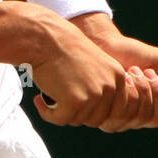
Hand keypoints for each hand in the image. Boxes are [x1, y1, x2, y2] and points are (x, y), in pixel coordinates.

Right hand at [24, 6, 140, 128]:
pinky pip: (60, 119)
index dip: (93, 109)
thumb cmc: (63, 49)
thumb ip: (101, 86)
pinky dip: (48, 113)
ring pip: (78, 120)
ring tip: (50, 97)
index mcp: (118, 76)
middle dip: (78, 113)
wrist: (45, 37)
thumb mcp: (93, 65)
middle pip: (96, 119)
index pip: (113, 110)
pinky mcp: (75, 101)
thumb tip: (97, 116)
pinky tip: (39, 100)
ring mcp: (94, 94)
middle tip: (61, 100)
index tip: (75, 101)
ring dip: (62, 113)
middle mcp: (110, 86)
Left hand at [68, 13, 157, 131]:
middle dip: (155, 90)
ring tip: (133, 72)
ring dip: (141, 87)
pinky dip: (128, 90)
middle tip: (146, 72)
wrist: (107, 45)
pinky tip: (122, 78)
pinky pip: (124, 115)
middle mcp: (142, 116)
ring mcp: (125, 119)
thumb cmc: (135, 54)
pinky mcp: (108, 115)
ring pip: (143, 117)